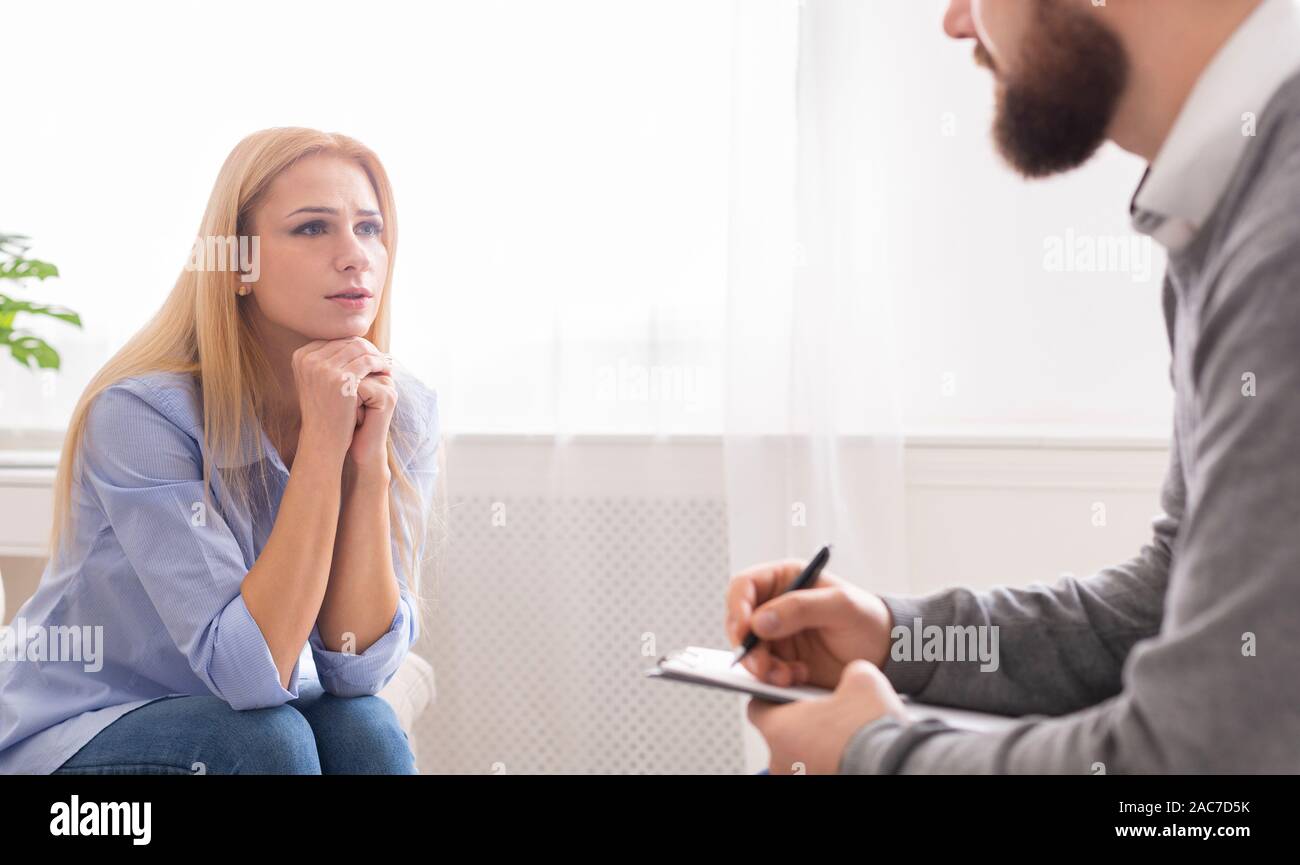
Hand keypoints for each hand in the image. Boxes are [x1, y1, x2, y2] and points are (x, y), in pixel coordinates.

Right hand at [291, 336, 392, 459]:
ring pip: (359, 348)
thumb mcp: (317, 380)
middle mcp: (308, 359)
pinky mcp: (341, 380)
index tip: (369, 353)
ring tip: (385, 364)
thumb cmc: (324, 410)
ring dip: (376, 355)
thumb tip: (350, 340)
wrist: (322, 438)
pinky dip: (380, 364)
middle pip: (347, 342)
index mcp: (301, 356)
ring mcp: (323, 369)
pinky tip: (386, 371)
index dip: (355, 345)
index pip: (335, 340)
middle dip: (367, 348)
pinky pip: (367, 362)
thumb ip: (326, 359)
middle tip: (382, 357)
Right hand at [725, 559, 893, 688]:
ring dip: (761, 666)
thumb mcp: (840, 606)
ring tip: (786, 676)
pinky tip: (797, 677)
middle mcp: (775, 606)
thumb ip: (800, 608)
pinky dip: (773, 678)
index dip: (737, 606)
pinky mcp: (782, 661)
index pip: (745, 586)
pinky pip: (763, 671)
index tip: (744, 629)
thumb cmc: (868, 619)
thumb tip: (758, 621)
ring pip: (748, 651)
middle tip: (761, 665)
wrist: (887, 654)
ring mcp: (776, 635)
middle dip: (747, 646)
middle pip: (739, 622)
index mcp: (785, 580)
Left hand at [747, 660, 908, 773]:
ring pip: (799, 756)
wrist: (897, 766)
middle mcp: (782, 761)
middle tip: (825, 713)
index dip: (773, 696)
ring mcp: (800, 779)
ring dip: (815, 745)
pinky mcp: (820, 786)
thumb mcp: (863, 681)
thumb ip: (849, 672)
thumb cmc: (871, 729)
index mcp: (779, 729)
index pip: (757, 708)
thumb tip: (853, 675)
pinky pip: (817, 769)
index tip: (789, 691)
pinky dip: (829, 761)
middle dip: (800, 723)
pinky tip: (852, 754)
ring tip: (843, 735)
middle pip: (780, 734)